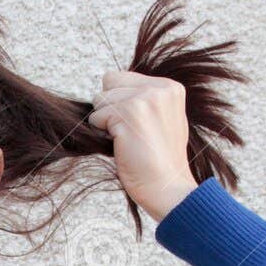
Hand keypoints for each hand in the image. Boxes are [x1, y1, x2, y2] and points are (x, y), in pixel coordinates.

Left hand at [87, 70, 199, 222]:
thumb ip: (146, 100)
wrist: (167, 188)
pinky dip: (102, 134)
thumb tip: (110, 88)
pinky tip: (123, 146)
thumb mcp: (163, 119)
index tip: (138, 126)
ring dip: (105, 122)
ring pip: (100, 100)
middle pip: (109, 82)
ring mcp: (145, 99)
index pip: (122, 77)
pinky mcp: (129, 113)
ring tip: (128, 140)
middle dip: (110, 107)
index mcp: (170, 87)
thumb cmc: (160, 162)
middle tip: (130, 133)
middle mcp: (159, 88)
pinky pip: (96, 118)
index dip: (119, 102)